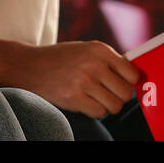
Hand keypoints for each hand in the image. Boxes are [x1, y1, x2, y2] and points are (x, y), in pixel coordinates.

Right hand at [8, 40, 140, 117]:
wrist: (28, 66)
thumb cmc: (60, 59)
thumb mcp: (85, 50)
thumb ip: (108, 61)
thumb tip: (135, 78)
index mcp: (99, 49)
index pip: (132, 73)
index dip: (127, 82)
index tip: (119, 83)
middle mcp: (94, 63)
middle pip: (125, 93)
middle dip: (117, 96)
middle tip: (103, 91)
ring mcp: (84, 81)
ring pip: (114, 105)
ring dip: (105, 105)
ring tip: (91, 96)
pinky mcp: (74, 97)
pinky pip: (99, 112)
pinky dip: (93, 110)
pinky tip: (81, 100)